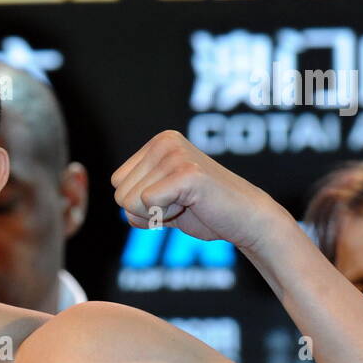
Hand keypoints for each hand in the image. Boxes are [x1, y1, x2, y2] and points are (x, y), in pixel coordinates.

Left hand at [110, 130, 289, 251]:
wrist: (246, 220)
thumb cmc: (204, 211)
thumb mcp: (160, 198)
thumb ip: (135, 195)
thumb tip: (117, 199)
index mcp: (158, 142)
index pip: (116, 183)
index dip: (139, 202)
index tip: (171, 198)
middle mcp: (165, 142)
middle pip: (120, 194)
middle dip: (146, 211)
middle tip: (181, 203)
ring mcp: (176, 155)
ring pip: (130, 202)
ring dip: (158, 214)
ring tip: (187, 203)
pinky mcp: (186, 174)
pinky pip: (146, 204)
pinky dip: (165, 216)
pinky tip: (192, 206)